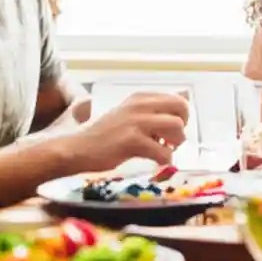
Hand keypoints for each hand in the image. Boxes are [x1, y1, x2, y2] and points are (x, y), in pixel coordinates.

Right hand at [66, 92, 188, 171]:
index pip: (177, 99)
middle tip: (173, 140)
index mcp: (140, 97)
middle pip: (181, 108)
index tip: (171, 129)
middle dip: (183, 126)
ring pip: (176, 128)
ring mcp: (136, 122)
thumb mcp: (128, 114)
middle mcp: (140, 105)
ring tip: (163, 150)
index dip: (181, 116)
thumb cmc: (104, 135)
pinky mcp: (133, 141)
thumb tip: (182, 103)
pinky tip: (155, 163)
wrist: (78, 149)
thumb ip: (151, 110)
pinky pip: (163, 152)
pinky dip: (164, 160)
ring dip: (175, 144)